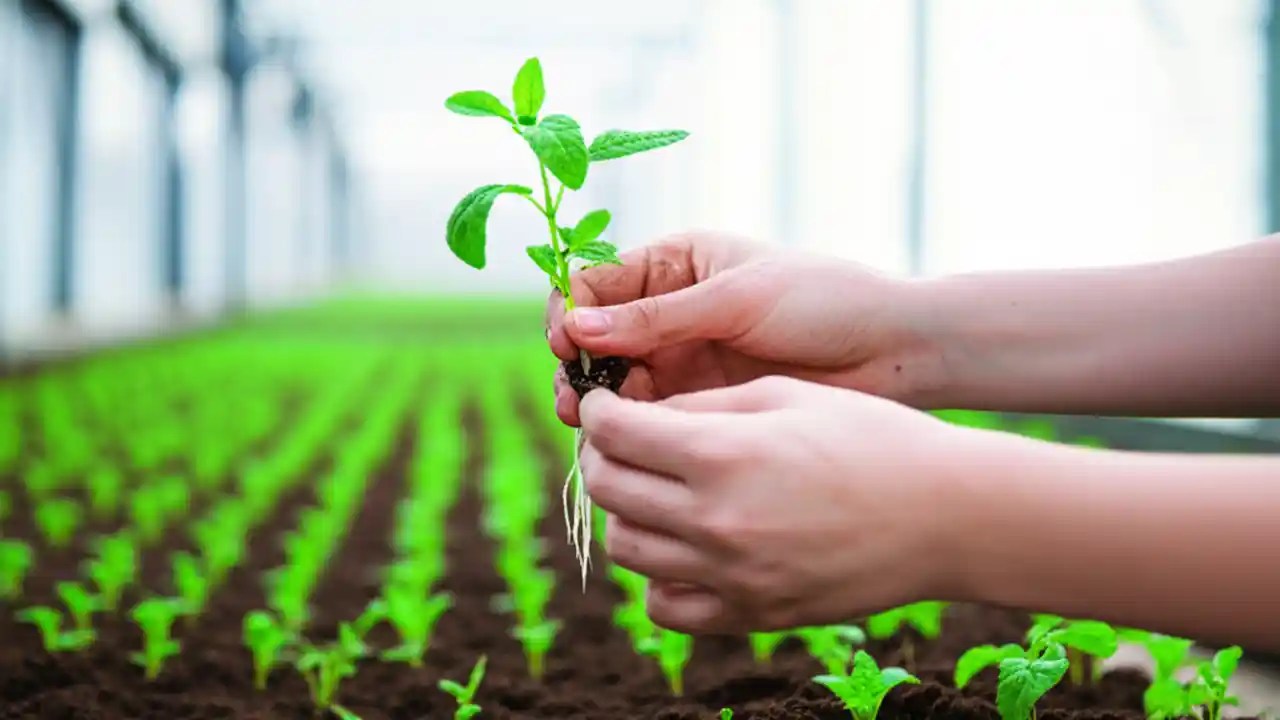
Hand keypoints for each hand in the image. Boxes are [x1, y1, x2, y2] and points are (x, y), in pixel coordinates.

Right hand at [547, 232, 935, 425]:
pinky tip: (625, 439)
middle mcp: (670, 308)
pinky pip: (649, 413)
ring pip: (615, 379)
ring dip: (597, 399)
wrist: (892, 352)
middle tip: (576, 397)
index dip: (572, 311)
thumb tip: (576, 328)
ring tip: (590, 421)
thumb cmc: (824, 302)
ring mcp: (683, 357)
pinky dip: (629, 426)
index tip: (567, 344)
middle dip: (577, 363)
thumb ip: (656, 319)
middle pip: (595, 336)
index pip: (595, 281)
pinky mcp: (700, 401)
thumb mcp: (736, 300)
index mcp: (676, 262)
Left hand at [577, 376, 970, 633]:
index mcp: (723, 455)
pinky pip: (665, 605)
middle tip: (620, 441)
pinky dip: (658, 575)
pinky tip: (683, 545)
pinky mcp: (751, 614)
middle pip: (608, 489)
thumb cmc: (873, 438)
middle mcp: (715, 521)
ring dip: (625, 512)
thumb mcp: (785, 396)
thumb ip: (702, 406)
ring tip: (653, 489)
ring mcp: (731, 576)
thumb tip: (641, 417)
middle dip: (601, 455)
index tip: (605, 403)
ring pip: (626, 548)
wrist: (947, 515)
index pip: (615, 432)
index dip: (598, 410)